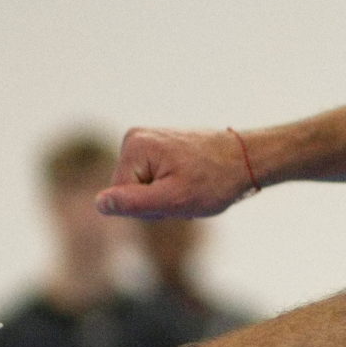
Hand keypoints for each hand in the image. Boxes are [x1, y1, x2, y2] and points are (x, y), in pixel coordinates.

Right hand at [96, 126, 255, 218]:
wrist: (247, 158)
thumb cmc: (215, 180)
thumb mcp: (174, 199)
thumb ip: (134, 203)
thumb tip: (99, 203)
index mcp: (134, 146)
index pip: (121, 198)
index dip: (150, 208)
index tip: (177, 196)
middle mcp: (134, 138)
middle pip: (128, 191)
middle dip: (156, 201)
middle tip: (186, 193)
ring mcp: (145, 141)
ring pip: (141, 188)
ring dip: (165, 196)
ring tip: (190, 186)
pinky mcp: (156, 147)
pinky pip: (151, 180)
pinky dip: (170, 187)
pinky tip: (189, 180)